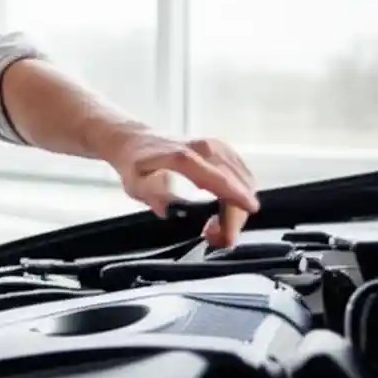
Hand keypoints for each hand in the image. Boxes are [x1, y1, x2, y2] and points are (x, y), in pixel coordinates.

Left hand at [106, 132, 259, 247]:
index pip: (220, 181)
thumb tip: (170, 201)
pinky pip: (242, 173)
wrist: (134, 140)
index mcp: (184, 158)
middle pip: (236, 184)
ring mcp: (216, 146)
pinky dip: (240, 193)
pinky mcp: (222, 148)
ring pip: (243, 180)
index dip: (236, 202)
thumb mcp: (134, 184)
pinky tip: (227, 208)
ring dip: (237, 206)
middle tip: (217, 237)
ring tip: (216, 226)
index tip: (243, 222)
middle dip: (235, 215)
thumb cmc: (134, 165)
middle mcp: (205, 149)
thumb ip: (152, 192)